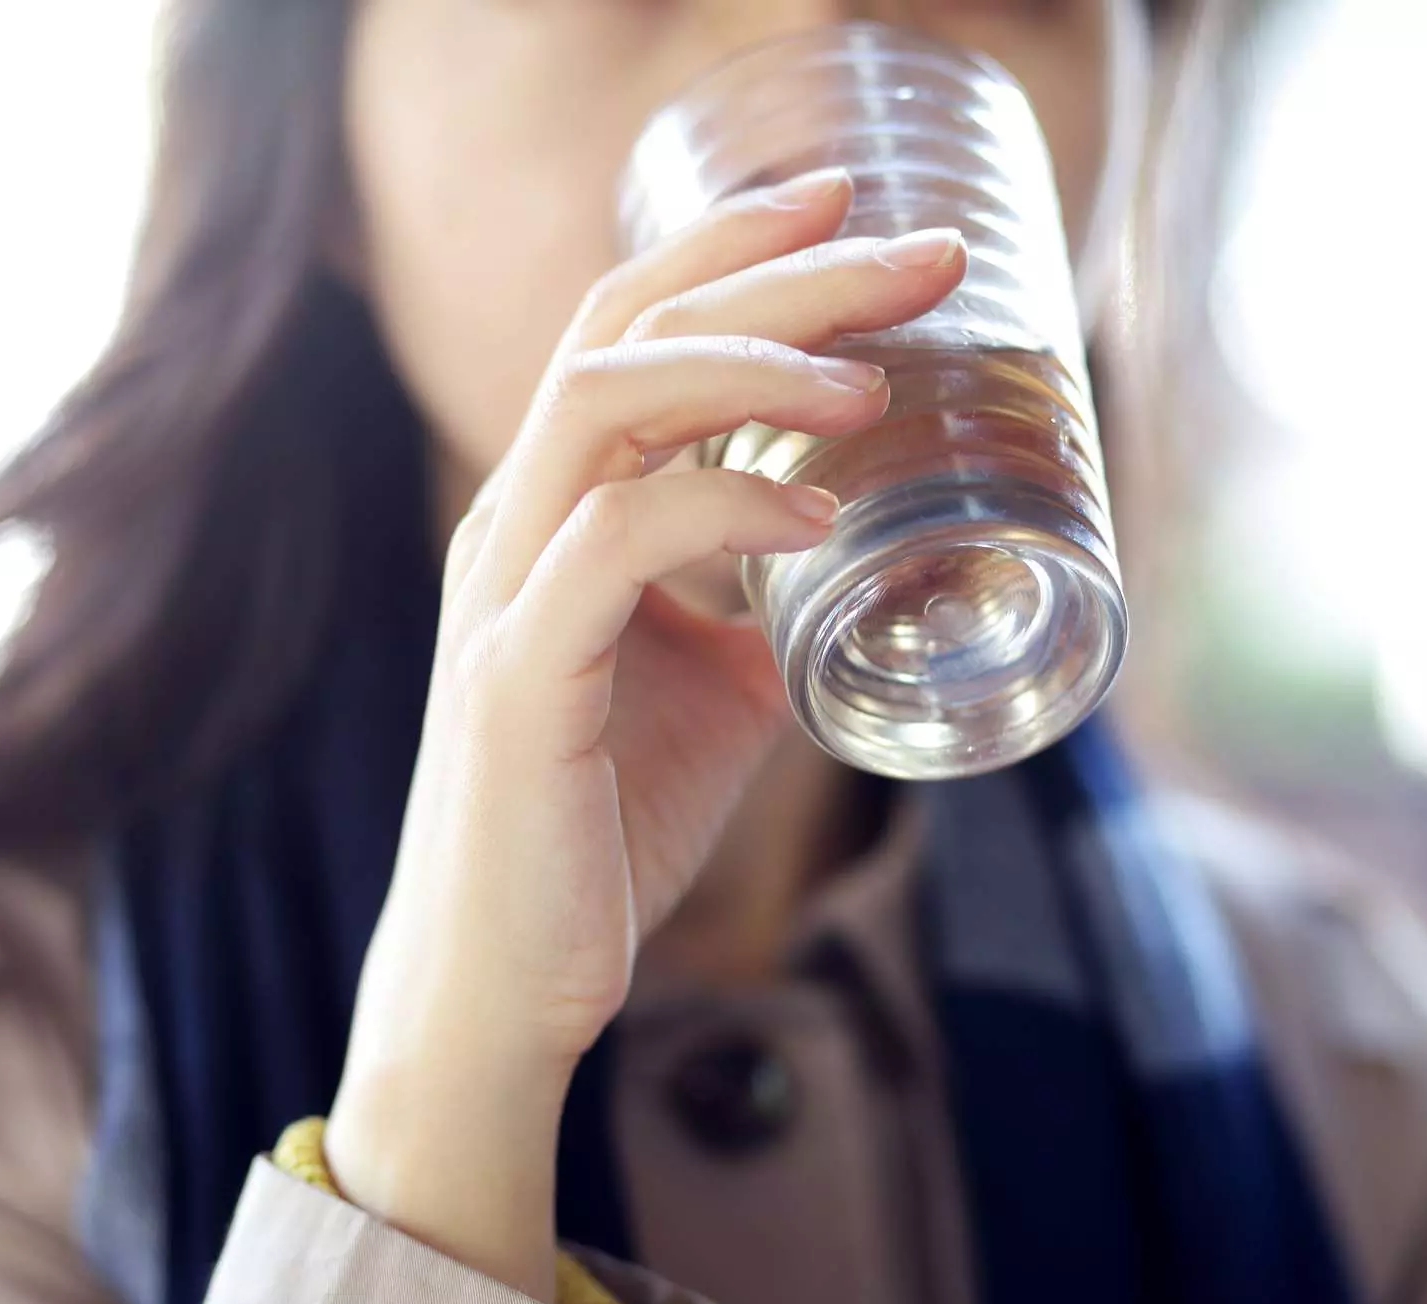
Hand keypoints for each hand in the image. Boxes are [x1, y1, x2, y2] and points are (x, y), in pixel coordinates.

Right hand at [327, 169, 966, 1296]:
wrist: (511, 977)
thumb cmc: (602, 826)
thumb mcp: (714, 689)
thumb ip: (762, 605)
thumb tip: (869, 552)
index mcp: (555, 512)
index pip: (627, 327)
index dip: (733, 251)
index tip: (851, 204)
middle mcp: (515, 522)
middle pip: (627, 330)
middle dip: (781, 273)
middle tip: (921, 248)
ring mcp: (505, 589)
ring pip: (604, 403)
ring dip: (749, 367)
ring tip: (872, 377)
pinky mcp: (518, 675)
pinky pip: (616, 545)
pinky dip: (723, 508)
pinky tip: (816, 517)